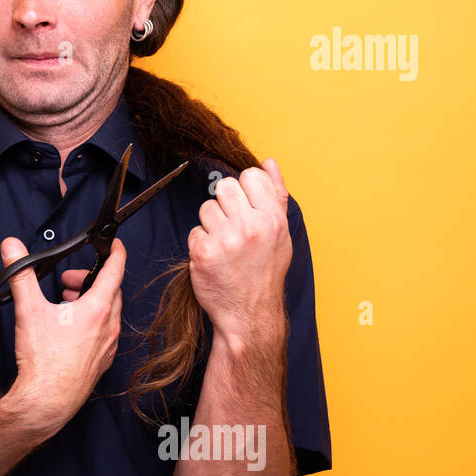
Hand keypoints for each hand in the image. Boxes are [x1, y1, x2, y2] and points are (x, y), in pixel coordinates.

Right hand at [0, 236, 125, 439]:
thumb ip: (21, 274)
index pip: (115, 271)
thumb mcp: (28, 310)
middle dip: (91, 279)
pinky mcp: (101, 361)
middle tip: (68, 281)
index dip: (116, 252)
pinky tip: (71, 328)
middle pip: (111, 291)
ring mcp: (107, 346)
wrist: (47, 401)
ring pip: (109, 313)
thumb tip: (12, 248)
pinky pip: (104, 333)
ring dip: (91, 301)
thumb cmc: (44, 362)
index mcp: (97, 310)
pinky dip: (93, 322)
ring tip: (67, 303)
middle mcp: (109, 328)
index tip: (114, 244)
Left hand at [187, 158, 291, 342]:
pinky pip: (194, 230)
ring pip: (206, 208)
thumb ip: (275, 194)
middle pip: (224, 187)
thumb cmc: (265, 272)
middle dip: (225, 204)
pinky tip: (214, 258)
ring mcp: (225, 240)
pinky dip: (201, 243)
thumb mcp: (281, 233)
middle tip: (233, 226)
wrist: (249, 313)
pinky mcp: (203, 252)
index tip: (245, 207)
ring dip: (211, 224)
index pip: (250, 176)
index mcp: (272, 219)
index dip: (245, 189)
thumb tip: (268, 162)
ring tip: (225, 245)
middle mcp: (250, 227)